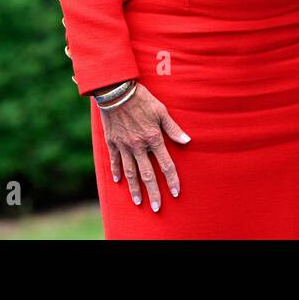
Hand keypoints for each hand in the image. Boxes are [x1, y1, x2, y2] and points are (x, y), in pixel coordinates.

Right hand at [97, 83, 191, 211]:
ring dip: (135, 189)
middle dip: (153, 192)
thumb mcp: (161, 111)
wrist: (116, 92)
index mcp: (153, 138)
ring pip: (130, 173)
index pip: (166, 165)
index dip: (172, 180)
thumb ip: (173, 129)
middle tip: (156, 208)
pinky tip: (119, 182)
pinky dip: (116, 172)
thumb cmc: (142, 99)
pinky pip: (114, 161)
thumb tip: (187, 141)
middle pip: (147, 174)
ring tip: (138, 201)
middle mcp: (138, 146)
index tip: (175, 193)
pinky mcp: (112, 142)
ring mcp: (124, 146)